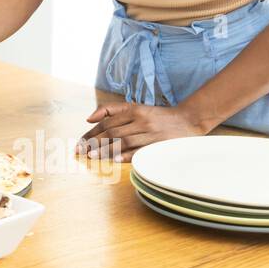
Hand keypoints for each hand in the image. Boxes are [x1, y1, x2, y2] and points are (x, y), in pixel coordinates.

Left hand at [76, 101, 206, 161]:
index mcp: (133, 110)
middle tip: (81, 151)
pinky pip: (140, 150)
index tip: (80, 142)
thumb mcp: (136, 107)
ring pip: (123, 141)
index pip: (106, 122)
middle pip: (112, 131)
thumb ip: (111, 110)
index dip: (91, 133)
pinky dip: (127, 155)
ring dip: (106, 149)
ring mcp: (150, 132)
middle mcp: (140, 120)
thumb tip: (88, 118)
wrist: (188, 120)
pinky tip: (115, 160)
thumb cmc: (158, 116)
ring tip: (92, 156)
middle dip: (94, 142)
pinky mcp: (159, 144)